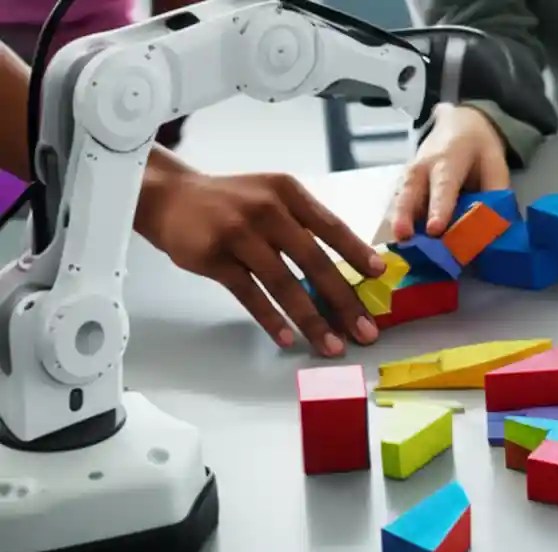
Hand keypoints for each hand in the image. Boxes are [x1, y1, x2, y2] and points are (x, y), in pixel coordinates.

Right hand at [136, 160, 386, 356]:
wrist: (170, 197)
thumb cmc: (233, 203)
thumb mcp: (272, 197)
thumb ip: (306, 224)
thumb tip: (350, 266)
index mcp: (288, 193)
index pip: (331, 226)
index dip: (356, 253)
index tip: (380, 276)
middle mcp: (267, 210)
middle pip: (313, 261)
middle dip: (343, 301)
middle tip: (365, 330)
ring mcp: (239, 235)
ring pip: (283, 284)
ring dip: (312, 319)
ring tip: (332, 345)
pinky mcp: (214, 258)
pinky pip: (250, 295)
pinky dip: (271, 319)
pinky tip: (289, 338)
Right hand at [391, 104, 508, 239]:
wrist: (459, 125)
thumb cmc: (478, 149)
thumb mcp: (495, 165)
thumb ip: (495, 195)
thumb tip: (493, 228)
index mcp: (448, 159)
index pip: (443, 185)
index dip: (439, 208)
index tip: (435, 229)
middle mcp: (422, 168)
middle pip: (410, 192)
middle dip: (404, 215)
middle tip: (403, 238)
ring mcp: (409, 177)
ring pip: (400, 200)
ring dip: (397, 222)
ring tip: (398, 245)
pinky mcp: (404, 187)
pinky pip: (398, 206)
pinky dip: (397, 223)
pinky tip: (400, 242)